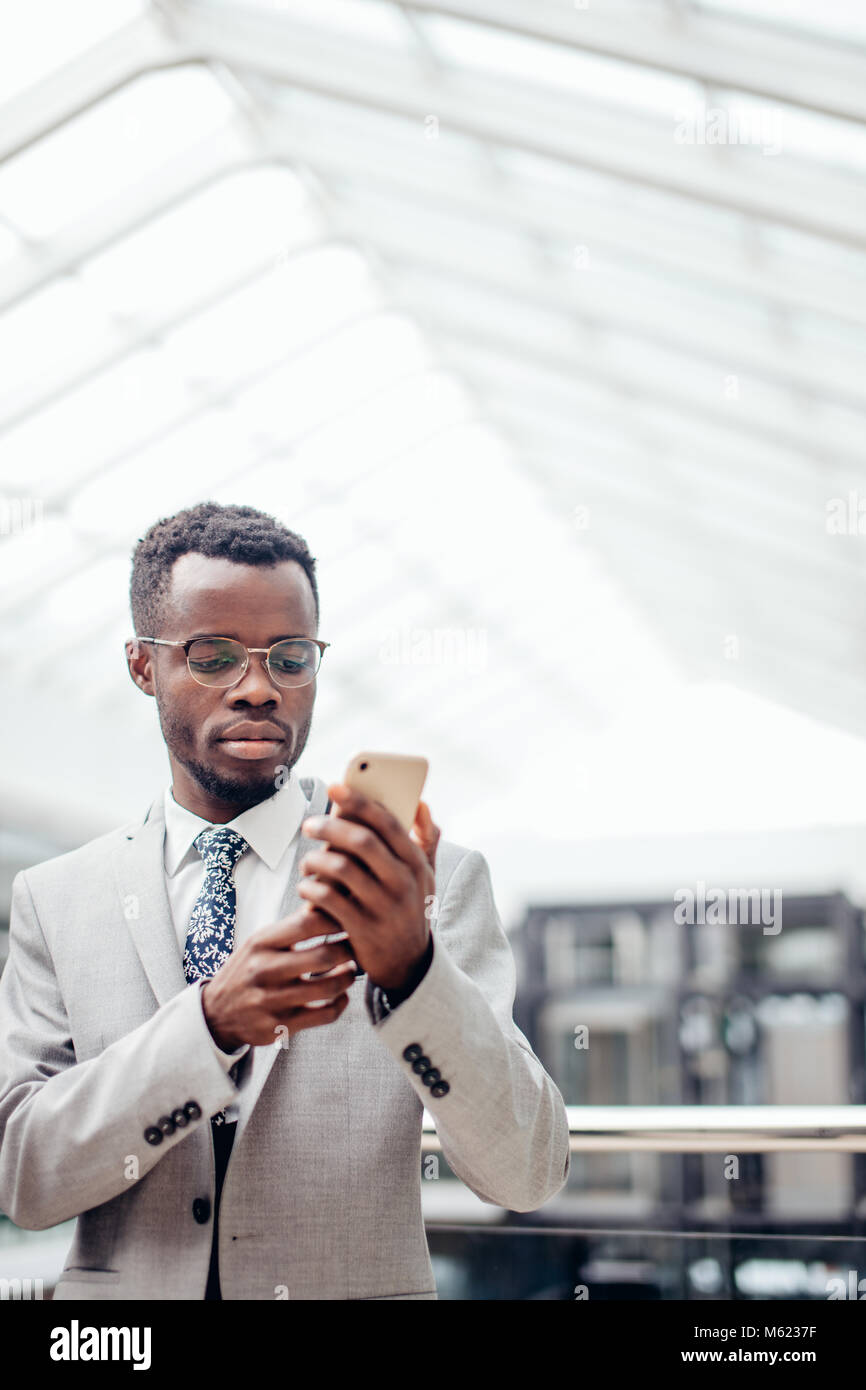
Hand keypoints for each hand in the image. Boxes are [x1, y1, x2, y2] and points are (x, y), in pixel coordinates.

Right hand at [201, 908, 357, 1050]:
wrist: (216, 1012)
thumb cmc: (248, 969)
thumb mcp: (261, 942)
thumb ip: (293, 925)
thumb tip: (328, 900)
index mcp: (261, 942)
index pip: (308, 923)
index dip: (338, 918)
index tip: (351, 917)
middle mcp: (264, 970)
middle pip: (323, 956)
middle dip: (349, 949)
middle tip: (357, 946)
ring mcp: (271, 1001)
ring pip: (328, 988)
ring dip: (349, 977)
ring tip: (351, 970)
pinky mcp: (279, 1027)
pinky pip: (324, 1015)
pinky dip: (340, 1003)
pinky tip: (341, 995)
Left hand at [297, 784, 439, 992]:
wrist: (410, 964)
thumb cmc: (410, 907)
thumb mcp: (426, 875)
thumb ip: (425, 839)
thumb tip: (421, 803)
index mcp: (416, 862)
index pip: (387, 822)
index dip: (359, 801)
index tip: (334, 786)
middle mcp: (403, 882)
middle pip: (361, 841)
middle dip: (330, 827)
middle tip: (309, 824)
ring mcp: (383, 906)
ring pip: (340, 868)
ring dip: (316, 859)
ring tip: (307, 861)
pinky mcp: (362, 929)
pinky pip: (327, 899)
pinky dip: (311, 888)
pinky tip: (307, 886)